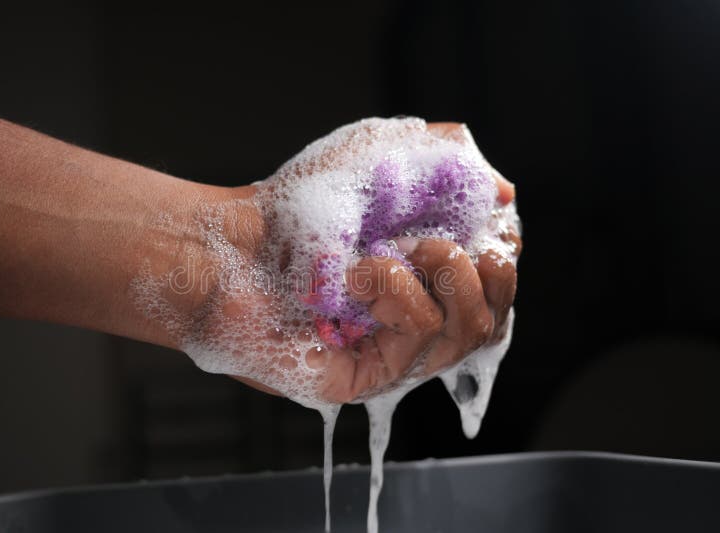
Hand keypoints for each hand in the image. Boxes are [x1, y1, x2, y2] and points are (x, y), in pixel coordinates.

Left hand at [178, 122, 519, 403]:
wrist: (231, 244)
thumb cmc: (297, 206)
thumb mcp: (382, 160)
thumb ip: (448, 163)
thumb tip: (506, 196)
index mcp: (422, 281)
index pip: (494, 285)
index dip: (503, 251)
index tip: (489, 220)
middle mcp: (411, 322)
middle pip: (495, 317)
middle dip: (489, 269)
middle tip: (439, 241)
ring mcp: (390, 352)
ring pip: (471, 333)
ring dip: (447, 273)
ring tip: (399, 248)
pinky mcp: (367, 377)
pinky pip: (420, 341)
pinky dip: (397, 289)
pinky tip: (358, 275)